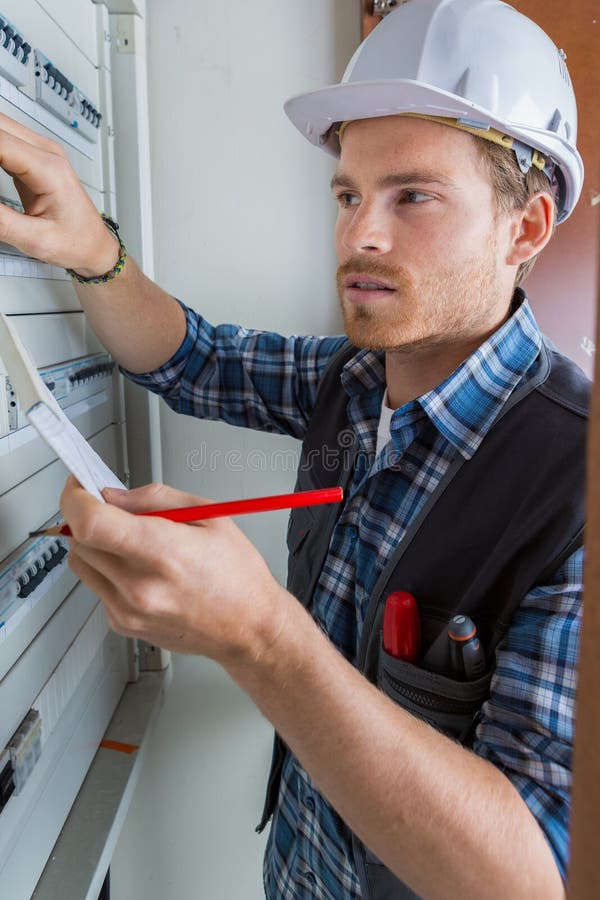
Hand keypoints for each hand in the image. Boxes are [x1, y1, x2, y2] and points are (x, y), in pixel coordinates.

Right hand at [0, 112, 118, 274]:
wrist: (94, 246)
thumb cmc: (77, 243)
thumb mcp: (35, 239)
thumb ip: (0, 221)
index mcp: (50, 169)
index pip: (0, 142)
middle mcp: (47, 153)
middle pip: (0, 126)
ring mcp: (40, 153)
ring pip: (1, 129)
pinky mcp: (32, 159)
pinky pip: (3, 142)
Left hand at [60, 478, 287, 665]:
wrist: (249, 627)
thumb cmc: (238, 576)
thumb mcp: (210, 516)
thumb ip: (155, 498)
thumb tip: (115, 495)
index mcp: (163, 553)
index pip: (92, 522)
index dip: (76, 498)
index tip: (80, 486)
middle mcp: (140, 586)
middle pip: (79, 540)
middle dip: (89, 516)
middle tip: (113, 509)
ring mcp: (128, 610)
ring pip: (81, 562)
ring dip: (96, 543)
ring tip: (132, 541)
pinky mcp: (122, 624)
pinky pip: (96, 586)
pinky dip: (109, 570)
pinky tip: (141, 569)